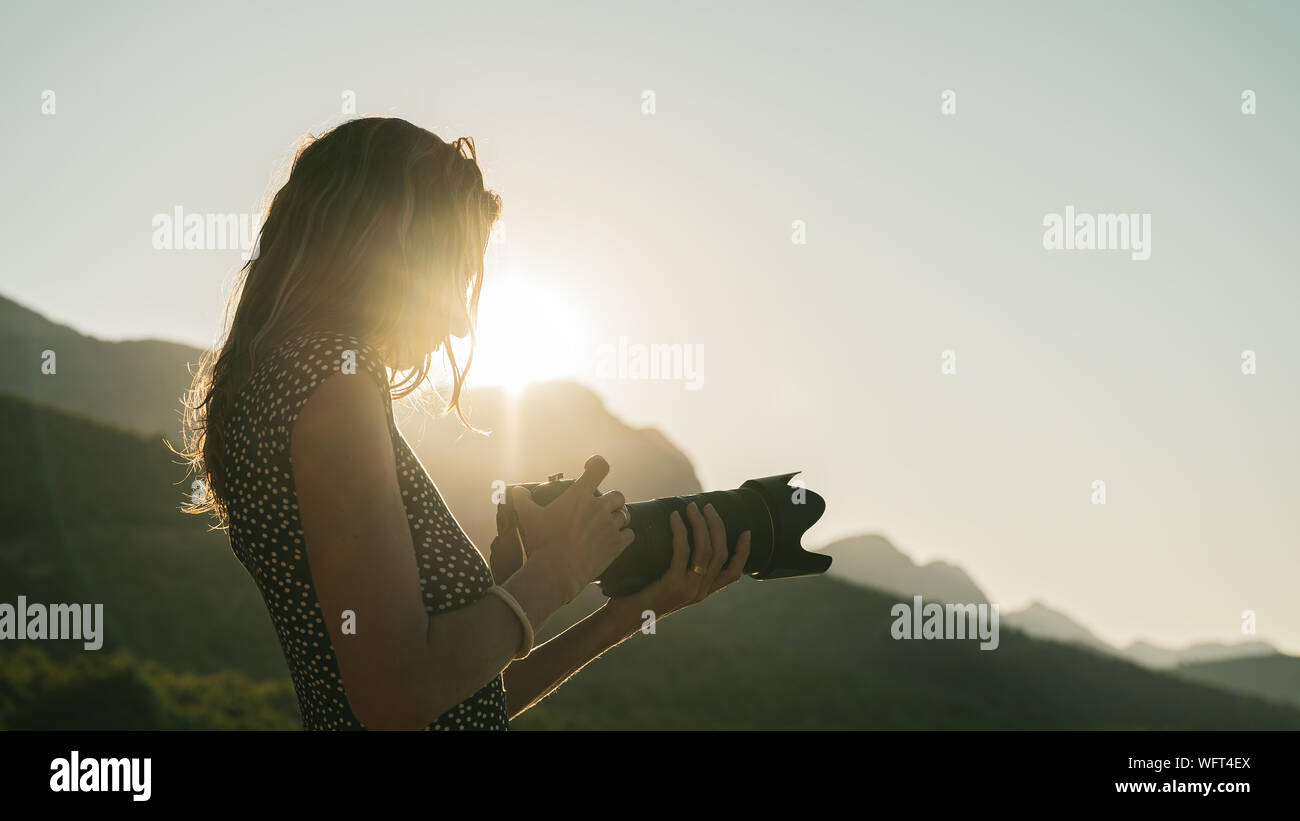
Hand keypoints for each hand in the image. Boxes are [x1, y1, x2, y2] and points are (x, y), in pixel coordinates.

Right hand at [511, 454, 634, 602]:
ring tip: (608, 525)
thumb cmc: (542, 542)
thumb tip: (517, 491)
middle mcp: (598, 508)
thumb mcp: (529, 518)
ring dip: (618, 518)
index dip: (597, 464)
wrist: (556, 571)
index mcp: (579, 496)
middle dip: (612, 500)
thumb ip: (523, 500)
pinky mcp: (616, 544)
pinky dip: (624, 536)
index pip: (600, 467)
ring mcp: (609, 526)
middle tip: (603, 508)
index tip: (591, 468)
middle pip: (618, 495)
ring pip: (625, 514)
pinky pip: (630, 534)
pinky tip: (614, 539)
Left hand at [611, 501, 750, 623]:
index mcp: (702, 593)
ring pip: (705, 551)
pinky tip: (674, 518)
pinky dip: (680, 531)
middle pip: (720, 554)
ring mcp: (688, 590)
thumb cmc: (641, 598)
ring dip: (700, 524)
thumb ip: (681, 571)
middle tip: (707, 507)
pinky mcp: (672, 585)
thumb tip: (684, 539)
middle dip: (716, 526)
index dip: (743, 552)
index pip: (733, 574)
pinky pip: (682, 552)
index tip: (746, 532)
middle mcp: (700, 593)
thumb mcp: (669, 586)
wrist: (623, 620)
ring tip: (691, 508)